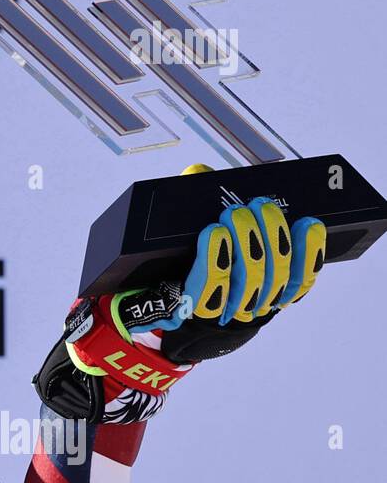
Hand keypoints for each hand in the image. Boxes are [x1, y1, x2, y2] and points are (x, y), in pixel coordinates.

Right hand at [118, 177, 326, 363]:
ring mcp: (263, 303)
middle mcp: (233, 310)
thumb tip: (197, 173)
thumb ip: (182, 212)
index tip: (214, 230)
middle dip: (247, 240)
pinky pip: (304, 278)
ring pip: (277, 276)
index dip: (214, 260)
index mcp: (195, 303)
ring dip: (274, 238)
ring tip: (264, 208)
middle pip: (248, 279)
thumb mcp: (172, 250)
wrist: (213, 301)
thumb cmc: (189, 267)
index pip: (207, 289)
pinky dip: (309, 251)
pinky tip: (309, 225)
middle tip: (238, 211)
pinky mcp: (287, 295)